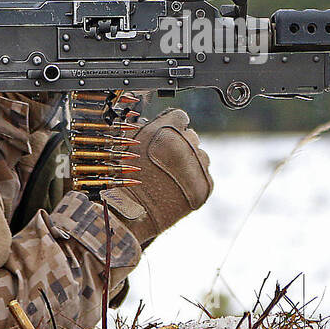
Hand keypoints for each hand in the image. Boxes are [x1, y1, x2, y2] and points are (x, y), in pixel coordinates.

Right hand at [102, 107, 211, 244]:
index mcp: (166, 130)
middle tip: (166, 160)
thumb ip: (150, 129)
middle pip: (192, 136)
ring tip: (170, 176)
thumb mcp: (132, 144)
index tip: (169, 134)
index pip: (180, 117)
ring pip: (200, 156)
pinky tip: (177, 187)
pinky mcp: (204, 186)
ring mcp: (197, 166)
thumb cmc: (125, 177)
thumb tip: (160, 122)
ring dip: (190, 162)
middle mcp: (185, 145)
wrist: (129, 211)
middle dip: (181, 144)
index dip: (173, 125)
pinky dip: (194, 180)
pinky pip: (204, 176)